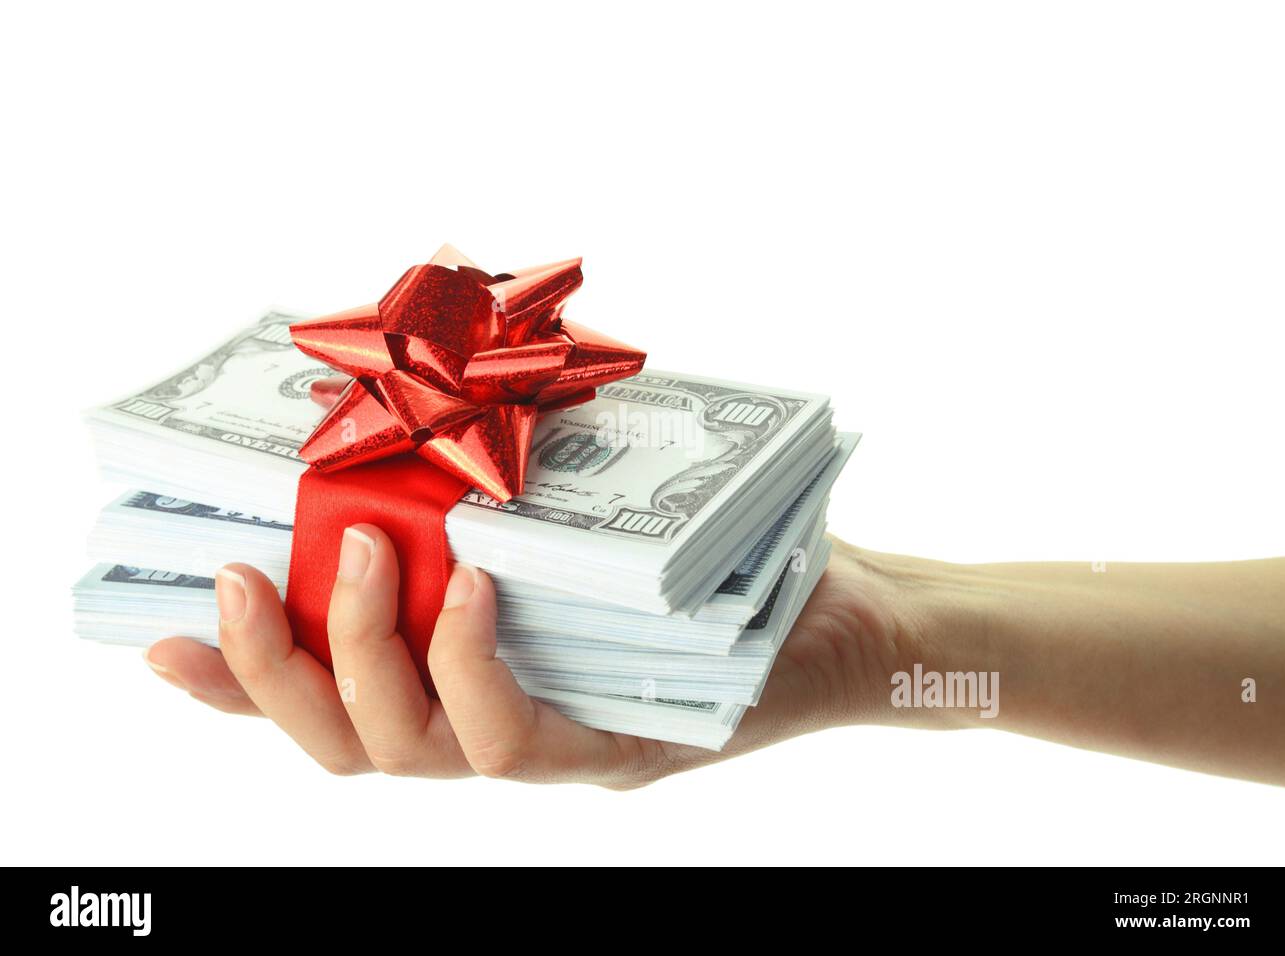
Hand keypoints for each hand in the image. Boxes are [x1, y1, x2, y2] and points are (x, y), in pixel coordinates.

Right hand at [144, 526, 917, 786]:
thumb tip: (414, 378)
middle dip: (274, 667)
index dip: (240, 681)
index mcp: (474, 678)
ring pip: (412, 752)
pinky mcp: (623, 752)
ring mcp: (557, 750)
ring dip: (359, 657)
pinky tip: (465, 588)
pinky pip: (515, 741)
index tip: (163, 629)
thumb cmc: (718, 545)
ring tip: (353, 559)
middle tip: (237, 578)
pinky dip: (471, 663)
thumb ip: (500, 476)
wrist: (859, 607)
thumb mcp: (591, 500)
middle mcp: (501, 727)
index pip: (334, 701)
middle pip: (348, 746)